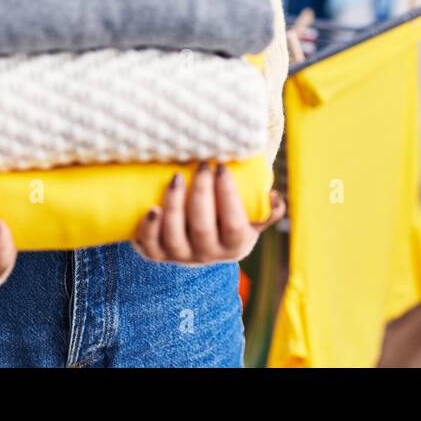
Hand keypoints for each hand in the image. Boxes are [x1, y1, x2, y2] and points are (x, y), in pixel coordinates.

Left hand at [132, 160, 286, 265]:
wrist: (206, 242)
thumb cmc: (232, 218)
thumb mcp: (254, 217)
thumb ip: (269, 207)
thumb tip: (271, 196)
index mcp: (235, 245)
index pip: (234, 224)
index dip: (227, 196)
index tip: (222, 167)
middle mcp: (208, 255)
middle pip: (202, 229)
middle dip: (201, 193)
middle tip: (202, 164)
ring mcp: (181, 256)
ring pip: (174, 238)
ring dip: (174, 206)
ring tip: (176, 178)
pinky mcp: (157, 254)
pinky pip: (150, 247)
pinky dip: (149, 228)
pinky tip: (151, 208)